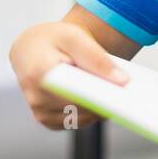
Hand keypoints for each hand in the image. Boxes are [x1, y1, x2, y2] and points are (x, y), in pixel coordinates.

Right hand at [8, 21, 129, 129]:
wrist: (32, 48)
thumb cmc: (53, 39)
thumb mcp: (75, 37)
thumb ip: (97, 58)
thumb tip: (122, 81)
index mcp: (40, 73)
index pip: (77, 92)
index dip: (100, 95)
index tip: (121, 97)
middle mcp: (36, 97)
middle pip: (81, 108)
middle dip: (104, 101)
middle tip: (125, 93)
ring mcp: (40, 111)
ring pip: (81, 118)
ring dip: (98, 107)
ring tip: (111, 91)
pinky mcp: (47, 120)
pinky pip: (76, 121)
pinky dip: (89, 112)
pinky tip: (98, 98)